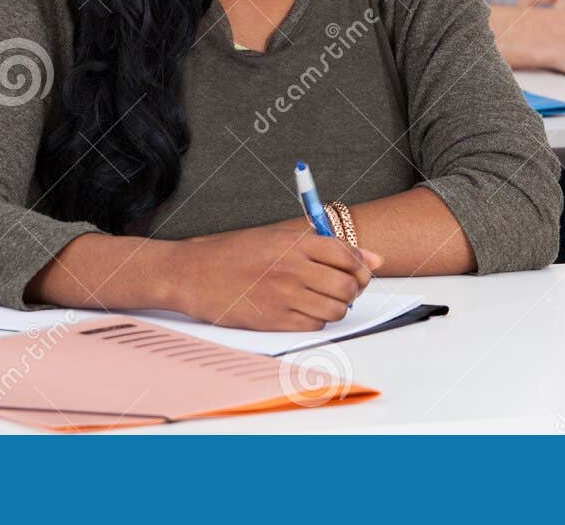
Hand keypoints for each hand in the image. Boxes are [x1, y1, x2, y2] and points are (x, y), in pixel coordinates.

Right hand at [164, 227, 383, 330]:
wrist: (191, 273)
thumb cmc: (231, 254)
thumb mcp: (274, 238)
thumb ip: (323, 246)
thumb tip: (373, 259)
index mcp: (293, 242)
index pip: (347, 254)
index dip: (360, 266)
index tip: (359, 271)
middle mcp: (292, 268)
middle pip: (347, 285)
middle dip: (352, 290)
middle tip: (342, 289)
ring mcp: (284, 296)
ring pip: (335, 310)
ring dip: (335, 308)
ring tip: (319, 300)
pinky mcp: (274, 321)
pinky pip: (314, 327)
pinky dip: (315, 321)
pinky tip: (301, 311)